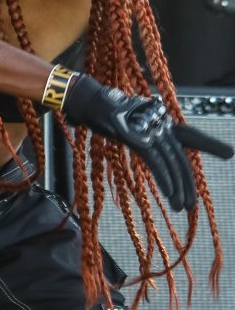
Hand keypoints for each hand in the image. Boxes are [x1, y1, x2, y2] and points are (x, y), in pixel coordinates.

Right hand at [59, 72, 232, 210]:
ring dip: (178, 187)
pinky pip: (157, 162)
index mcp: (160, 124)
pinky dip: (165, 178)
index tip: (229, 153)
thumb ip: (133, 133)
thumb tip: (143, 142)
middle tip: (193, 203)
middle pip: (181, 157)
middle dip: (188, 182)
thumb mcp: (123, 125)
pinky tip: (171, 194)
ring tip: (183, 206)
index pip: (190, 135)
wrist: (89, 102)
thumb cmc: (103, 113)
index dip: (209, 144)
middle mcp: (160, 126)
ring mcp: (152, 131)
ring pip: (172, 162)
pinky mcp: (141, 138)